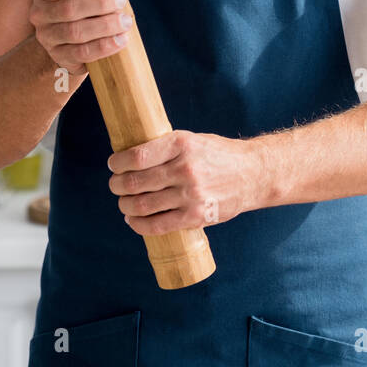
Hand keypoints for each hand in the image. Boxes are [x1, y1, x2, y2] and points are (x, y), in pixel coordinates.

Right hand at [29, 0, 149, 76]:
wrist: (74, 38)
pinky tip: (120, 41)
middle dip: (98, 4)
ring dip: (104, 26)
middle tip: (121, 1)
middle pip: (68, 9)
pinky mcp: (60, 56)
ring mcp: (48, 36)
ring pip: (75, 32)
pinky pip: (81, 53)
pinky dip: (103, 47)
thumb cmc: (86, 2)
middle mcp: (40, 13)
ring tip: (125, 22)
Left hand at [107, 130, 262, 236]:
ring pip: (143, 205)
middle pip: (136, 182)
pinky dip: (139, 225)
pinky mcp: (196, 216)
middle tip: (116, 185)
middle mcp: (185, 169)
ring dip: (125, 205)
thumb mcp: (193, 140)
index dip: (119, 163)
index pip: (138, 156)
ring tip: (124, 203)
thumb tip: (129, 158)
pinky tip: (133, 220)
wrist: (252, 174)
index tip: (113, 166)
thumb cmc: (217, 155)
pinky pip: (158, 226)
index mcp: (182, 144)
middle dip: (118, 185)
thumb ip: (166, 148)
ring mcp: (191, 195)